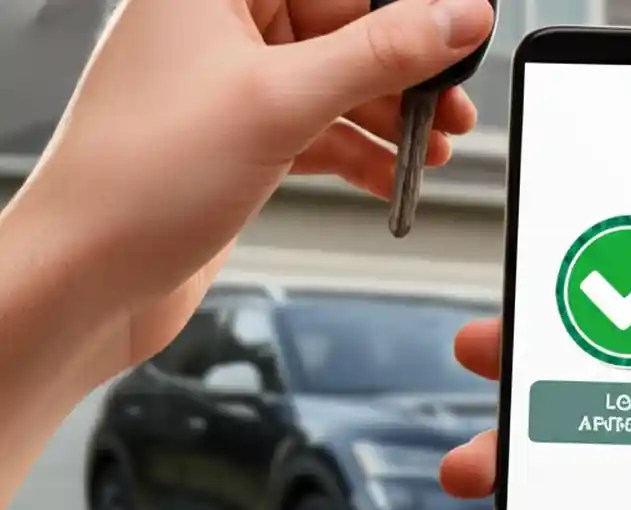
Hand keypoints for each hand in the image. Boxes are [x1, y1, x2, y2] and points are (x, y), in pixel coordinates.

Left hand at [12, 0, 493, 382]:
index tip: (461, 32)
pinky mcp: (239, 138)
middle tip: (451, 104)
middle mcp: (218, 26)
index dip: (405, 7)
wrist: (86, 278)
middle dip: (404, 70)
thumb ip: (382, 54)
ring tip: (434, 146)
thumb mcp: (283, 104)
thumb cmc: (139, 181)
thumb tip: (457, 17)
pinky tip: (394, 175)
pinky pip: (318, 128)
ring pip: (336, 82)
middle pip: (343, 28)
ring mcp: (228, 84)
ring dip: (390, 118)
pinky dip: (360, 153)